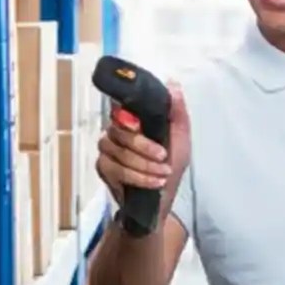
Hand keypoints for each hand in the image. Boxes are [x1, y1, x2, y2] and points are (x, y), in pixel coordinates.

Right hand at [95, 83, 191, 208]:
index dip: (132, 117)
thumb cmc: (171, 164)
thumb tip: (173, 85)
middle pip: (120, 132)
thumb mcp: (181, 138)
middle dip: (145, 147)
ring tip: (163, 173)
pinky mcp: (103, 168)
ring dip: (144, 165)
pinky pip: (116, 170)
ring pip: (119, 152)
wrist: (162, 199)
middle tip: (163, 157)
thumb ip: (177, 113)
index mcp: (134, 120)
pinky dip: (138, 177)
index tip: (143, 128)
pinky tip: (153, 182)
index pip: (123, 107)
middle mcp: (116, 131)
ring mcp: (107, 150)